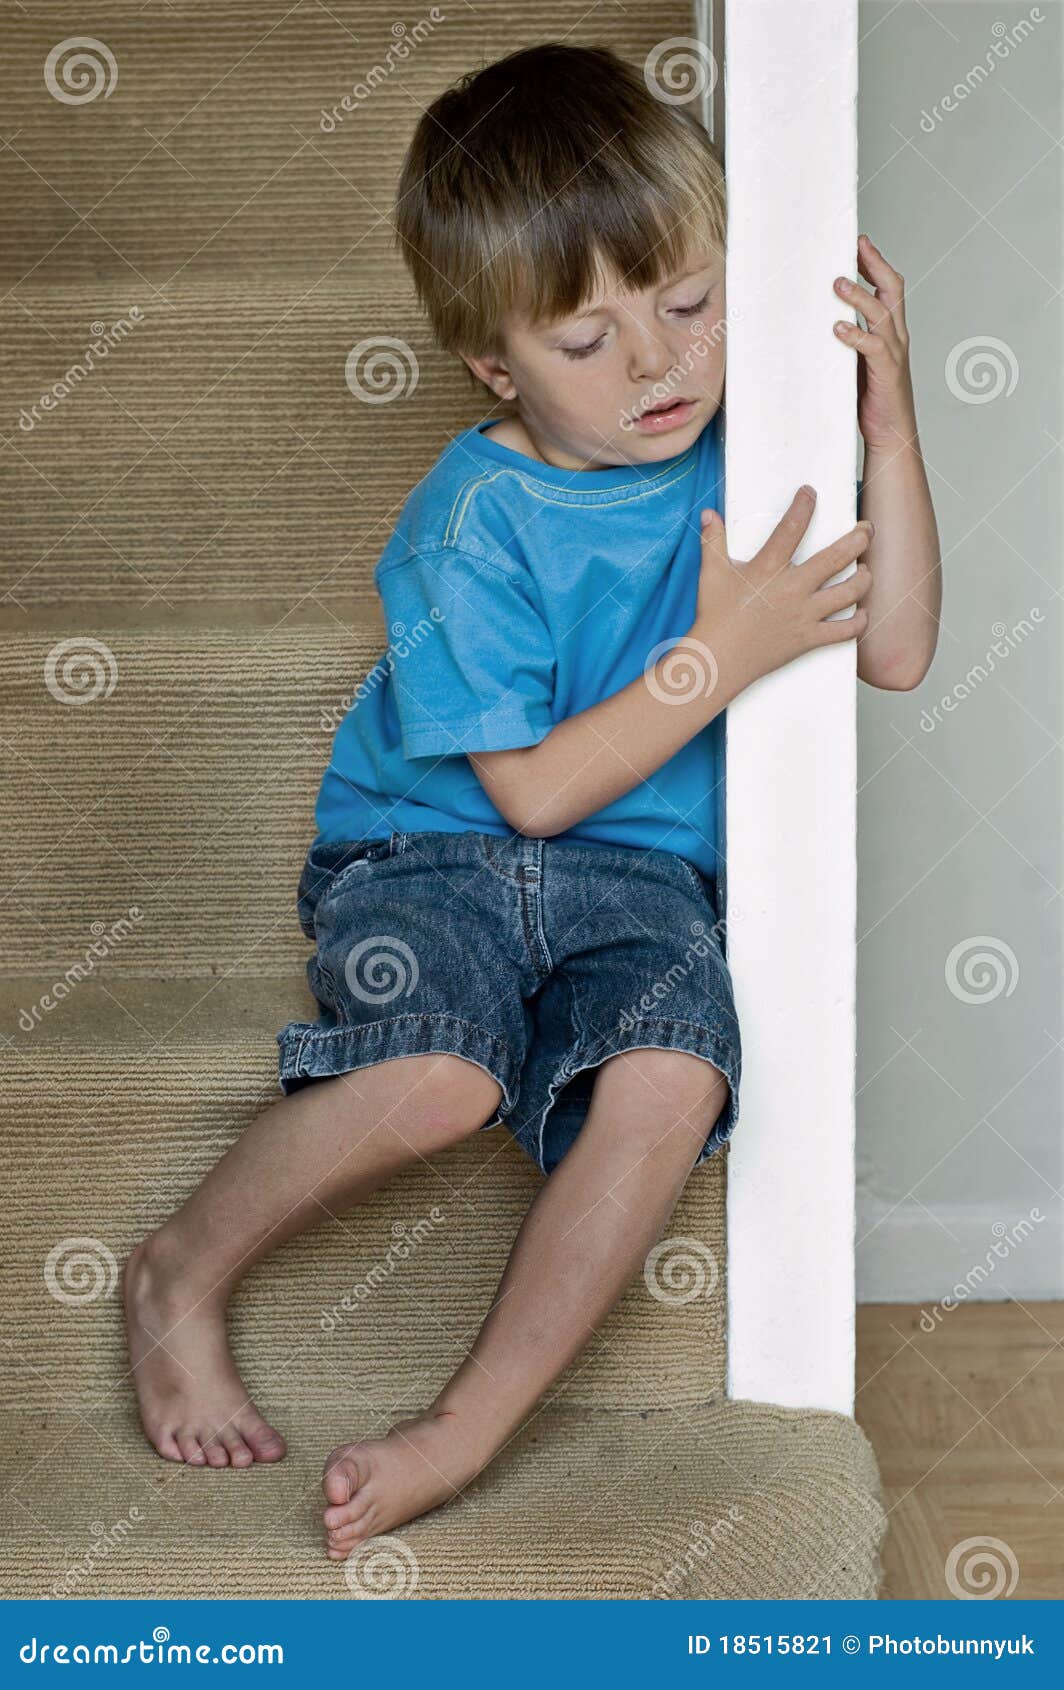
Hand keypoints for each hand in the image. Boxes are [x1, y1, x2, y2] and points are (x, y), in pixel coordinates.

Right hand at [692, 487, 873, 690]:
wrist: (719, 659)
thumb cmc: (715, 617)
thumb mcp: (710, 573)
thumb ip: (712, 540)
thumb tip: (709, 515)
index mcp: (769, 568)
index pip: (792, 527)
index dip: (804, 505)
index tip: (810, 494)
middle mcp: (792, 588)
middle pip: (837, 557)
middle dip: (859, 538)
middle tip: (866, 529)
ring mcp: (804, 615)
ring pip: (850, 592)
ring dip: (864, 578)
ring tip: (865, 570)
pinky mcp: (809, 639)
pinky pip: (845, 630)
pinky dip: (859, 621)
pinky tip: (861, 613)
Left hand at [834, 234, 915, 449]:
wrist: (892, 434)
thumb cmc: (872, 398)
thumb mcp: (857, 361)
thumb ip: (846, 341)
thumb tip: (818, 323)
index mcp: (891, 331)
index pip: (888, 287)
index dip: (876, 263)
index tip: (859, 243)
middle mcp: (896, 336)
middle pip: (892, 289)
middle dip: (874, 264)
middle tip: (855, 246)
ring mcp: (894, 353)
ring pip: (882, 314)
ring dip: (860, 297)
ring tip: (838, 284)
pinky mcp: (887, 372)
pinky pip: (874, 348)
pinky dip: (856, 336)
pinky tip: (838, 329)